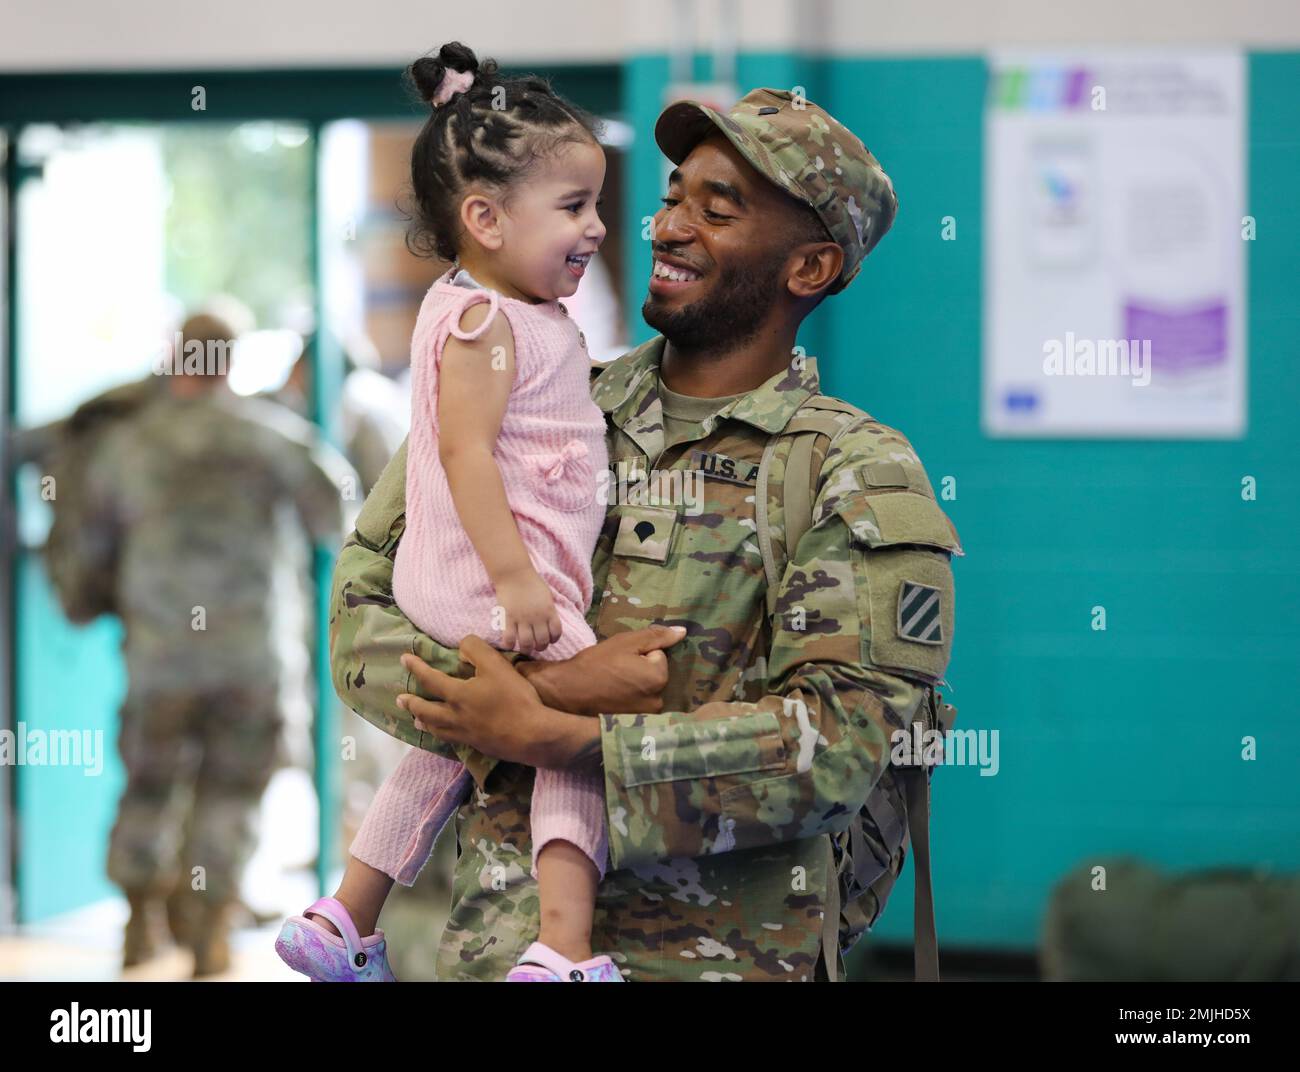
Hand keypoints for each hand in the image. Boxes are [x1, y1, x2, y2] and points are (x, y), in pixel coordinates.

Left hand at [397, 636, 586, 767]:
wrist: (531, 735)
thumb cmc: (513, 698)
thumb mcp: (496, 664)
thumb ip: (475, 650)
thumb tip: (460, 648)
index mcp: (457, 695)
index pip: (430, 679)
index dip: (416, 667)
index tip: (404, 659)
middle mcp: (455, 717)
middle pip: (426, 711)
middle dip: (412, 704)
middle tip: (400, 700)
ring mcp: (465, 734)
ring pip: (436, 728)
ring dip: (424, 722)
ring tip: (417, 721)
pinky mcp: (477, 745)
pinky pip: (451, 740)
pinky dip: (442, 735)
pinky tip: (447, 734)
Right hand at [494, 568, 560, 653]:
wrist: (514, 574)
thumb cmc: (532, 583)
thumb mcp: (547, 596)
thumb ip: (549, 610)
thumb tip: (550, 623)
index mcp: (549, 611)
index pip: (556, 632)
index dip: (554, 639)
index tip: (550, 640)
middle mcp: (537, 617)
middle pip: (542, 641)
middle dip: (540, 647)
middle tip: (537, 646)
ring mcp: (522, 619)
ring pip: (526, 643)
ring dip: (527, 649)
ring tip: (525, 648)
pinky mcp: (508, 618)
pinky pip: (509, 638)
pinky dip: (509, 645)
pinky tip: (509, 645)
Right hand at [518, 624, 685, 715]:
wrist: (566, 694)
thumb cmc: (594, 664)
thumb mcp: (624, 643)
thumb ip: (656, 636)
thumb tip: (683, 632)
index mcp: (658, 678)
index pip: (659, 656)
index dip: (640, 654)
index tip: (621, 659)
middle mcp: (658, 701)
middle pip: (656, 676)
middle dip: (641, 671)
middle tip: (616, 672)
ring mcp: (647, 717)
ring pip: (648, 691)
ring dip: (636, 686)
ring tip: (614, 685)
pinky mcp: (635, 726)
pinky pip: (640, 706)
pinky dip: (631, 701)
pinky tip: (614, 698)